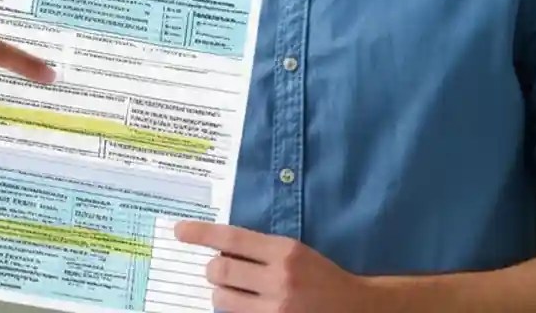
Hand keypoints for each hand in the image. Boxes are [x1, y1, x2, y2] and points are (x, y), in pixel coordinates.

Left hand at [175, 221, 385, 312]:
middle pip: (220, 270)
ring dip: (220, 293)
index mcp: (285, 251)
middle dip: (212, 270)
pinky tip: (245, 305)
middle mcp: (279, 278)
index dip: (201, 233)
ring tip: (234, 291)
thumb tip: (220, 248)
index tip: (179, 231)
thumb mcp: (296, 253)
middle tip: (216, 270)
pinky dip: (234, 310)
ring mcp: (276, 308)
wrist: (356, 307)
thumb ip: (261, 250)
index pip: (231, 237)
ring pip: (222, 299)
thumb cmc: (321, 277)